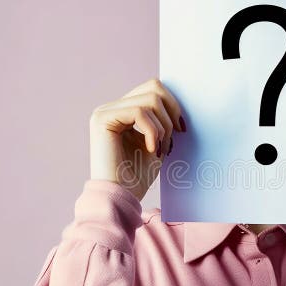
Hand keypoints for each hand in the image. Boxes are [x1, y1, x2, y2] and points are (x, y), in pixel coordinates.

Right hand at [89, 79, 184, 199]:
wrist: (120, 199)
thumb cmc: (137, 177)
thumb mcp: (156, 143)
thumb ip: (162, 122)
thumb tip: (178, 105)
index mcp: (122, 112)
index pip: (153, 89)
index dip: (173, 105)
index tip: (182, 129)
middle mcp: (111, 108)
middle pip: (153, 87)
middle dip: (171, 112)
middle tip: (173, 138)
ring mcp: (104, 112)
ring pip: (150, 100)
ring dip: (163, 127)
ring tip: (159, 148)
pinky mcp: (102, 119)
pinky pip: (140, 112)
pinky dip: (152, 131)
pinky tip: (151, 149)